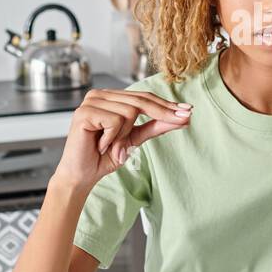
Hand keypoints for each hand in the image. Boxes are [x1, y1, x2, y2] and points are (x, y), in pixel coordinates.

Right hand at [53, 87, 191, 190]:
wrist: (81, 176)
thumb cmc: (104, 157)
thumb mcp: (134, 139)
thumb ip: (155, 126)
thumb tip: (182, 117)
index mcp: (111, 97)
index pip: (143, 97)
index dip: (166, 105)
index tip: (189, 111)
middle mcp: (100, 95)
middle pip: (140, 100)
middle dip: (163, 113)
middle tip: (184, 119)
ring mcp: (91, 101)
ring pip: (129, 111)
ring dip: (124, 134)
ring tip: (111, 146)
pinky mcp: (84, 112)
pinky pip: (115, 120)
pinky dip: (112, 137)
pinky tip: (101, 145)